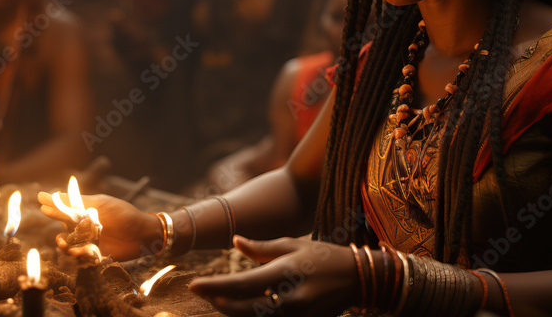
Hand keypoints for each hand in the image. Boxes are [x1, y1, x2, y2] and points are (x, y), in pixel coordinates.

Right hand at [37, 192, 160, 260]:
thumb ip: (77, 202)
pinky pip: (80, 256)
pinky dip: (77, 254)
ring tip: (64, 243)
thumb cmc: (124, 215)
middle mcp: (86, 226)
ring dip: (65, 244)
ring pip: (69, 244)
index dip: (54, 206)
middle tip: (53, 223)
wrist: (143, 234)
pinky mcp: (95, 254)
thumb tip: (54, 193)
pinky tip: (77, 251)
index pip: (66, 209)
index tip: (40, 201)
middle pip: (64, 227)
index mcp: (87, 211)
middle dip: (58, 227)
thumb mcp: (100, 205)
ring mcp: (90, 240)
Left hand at [188, 236, 357, 316]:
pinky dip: (253, 316)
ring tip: (219, 302)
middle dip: (218, 302)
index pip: (240, 284)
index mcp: (284, 273)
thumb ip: (261, 248)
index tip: (194, 286)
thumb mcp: (293, 245)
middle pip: (242, 309)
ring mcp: (296, 316)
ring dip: (233, 313)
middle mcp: (288, 299)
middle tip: (202, 294)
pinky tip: (243, 308)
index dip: (214, 287)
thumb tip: (235, 242)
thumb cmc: (323, 256)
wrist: (358, 279)